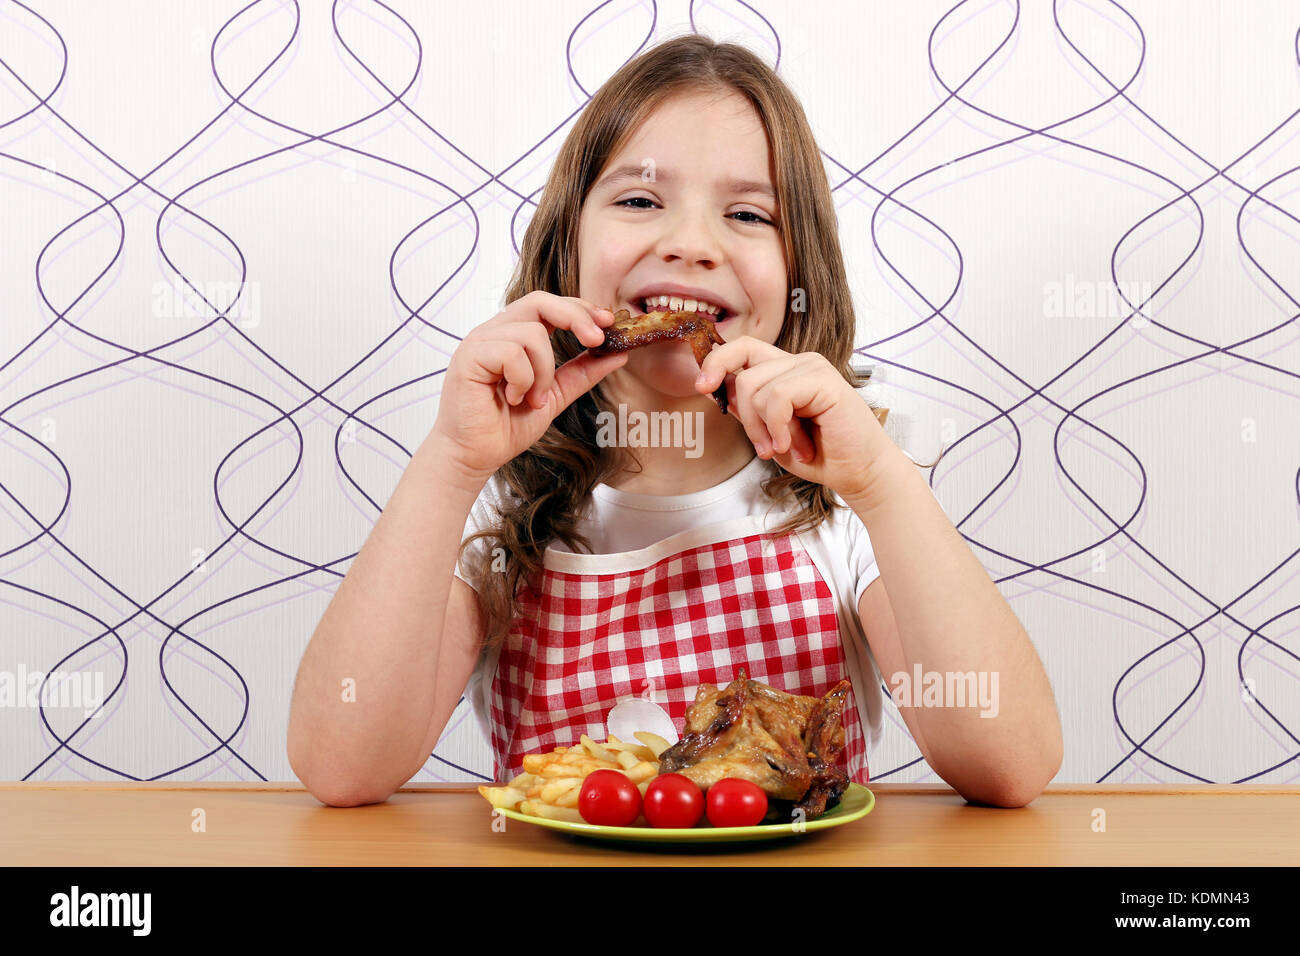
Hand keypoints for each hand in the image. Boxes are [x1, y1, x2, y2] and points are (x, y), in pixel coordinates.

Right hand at [431, 291, 626, 485]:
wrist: (475, 456)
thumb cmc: (506, 427)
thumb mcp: (555, 396)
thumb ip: (582, 373)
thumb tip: (618, 353)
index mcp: (513, 335)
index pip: (548, 305)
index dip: (580, 308)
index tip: (607, 323)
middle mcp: (495, 332)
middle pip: (540, 301)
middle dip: (575, 317)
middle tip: (597, 341)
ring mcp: (480, 341)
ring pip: (532, 333)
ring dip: (544, 371)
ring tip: (532, 399)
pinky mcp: (469, 356)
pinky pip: (512, 353)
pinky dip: (523, 380)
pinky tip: (513, 399)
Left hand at [694, 336, 895, 501]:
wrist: (858, 473)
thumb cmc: (820, 455)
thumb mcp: (771, 433)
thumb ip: (748, 410)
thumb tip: (721, 391)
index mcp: (785, 370)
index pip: (742, 348)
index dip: (717, 361)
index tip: (702, 387)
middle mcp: (798, 362)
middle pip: (744, 370)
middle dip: (744, 416)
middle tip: (764, 448)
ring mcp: (812, 367)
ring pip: (756, 387)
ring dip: (764, 428)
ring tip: (785, 448)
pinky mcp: (824, 380)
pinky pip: (778, 397)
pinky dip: (779, 427)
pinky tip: (794, 445)